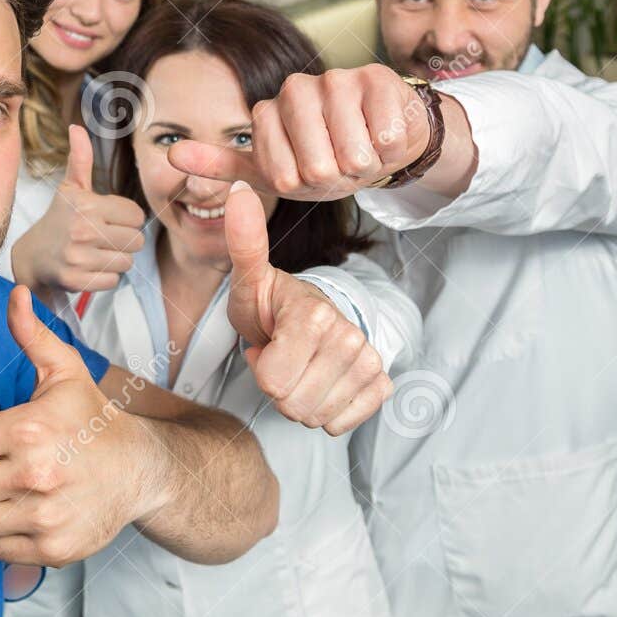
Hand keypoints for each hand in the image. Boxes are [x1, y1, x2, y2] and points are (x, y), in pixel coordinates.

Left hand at [0, 286, 161, 566]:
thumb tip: (14, 293)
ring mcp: (44, 515)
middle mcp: (34, 475)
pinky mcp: (53, 548)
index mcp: (28, 429)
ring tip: (9, 492)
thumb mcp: (65, 374)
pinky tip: (28, 513)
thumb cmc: (93, 420)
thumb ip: (32, 336)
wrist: (141, 470)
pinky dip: (6, 535)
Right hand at [10, 125, 145, 302]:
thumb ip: (80, 159)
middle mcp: (83, 230)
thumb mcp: (70, 188)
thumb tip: (76, 127)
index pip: (136, 216)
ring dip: (115, 259)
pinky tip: (89, 267)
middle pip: (136, 241)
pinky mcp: (77, 280)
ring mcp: (78, 257)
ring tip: (97, 252)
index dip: (126, 219)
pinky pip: (113, 281)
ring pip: (126, 262)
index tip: (109, 219)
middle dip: (124, 241)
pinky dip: (104, 277)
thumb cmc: (59, 219)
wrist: (32, 257)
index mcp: (87, 205)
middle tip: (104, 238)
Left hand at [169, 65, 429, 200]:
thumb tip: (172, 155)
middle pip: (315, 164)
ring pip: (350, 150)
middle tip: (338, 169)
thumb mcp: (268, 172)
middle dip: (333, 179)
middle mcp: (296, 88)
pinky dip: (388, 148)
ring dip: (362, 165)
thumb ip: (220, 165)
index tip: (307, 175)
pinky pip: (383, 133)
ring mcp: (336, 79)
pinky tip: (383, 137)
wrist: (380, 145)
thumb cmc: (322, 161)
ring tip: (361, 155)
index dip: (303, 185)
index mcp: (266, 113)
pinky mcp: (376, 77)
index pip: (281, 173)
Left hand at [223, 181, 390, 434]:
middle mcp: (349, 337)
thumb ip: (243, 242)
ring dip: (299, 399)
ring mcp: (369, 361)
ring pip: (314, 418)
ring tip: (298, 366)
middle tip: (281, 356)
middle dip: (277, 387)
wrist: (308, 317)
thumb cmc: (271, 303)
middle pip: (292, 404)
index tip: (265, 342)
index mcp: (313, 314)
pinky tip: (321, 381)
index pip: (272, 381)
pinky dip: (325, 412)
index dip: (260, 367)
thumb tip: (236, 191)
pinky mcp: (381, 384)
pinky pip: (341, 424)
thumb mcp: (248, 278)